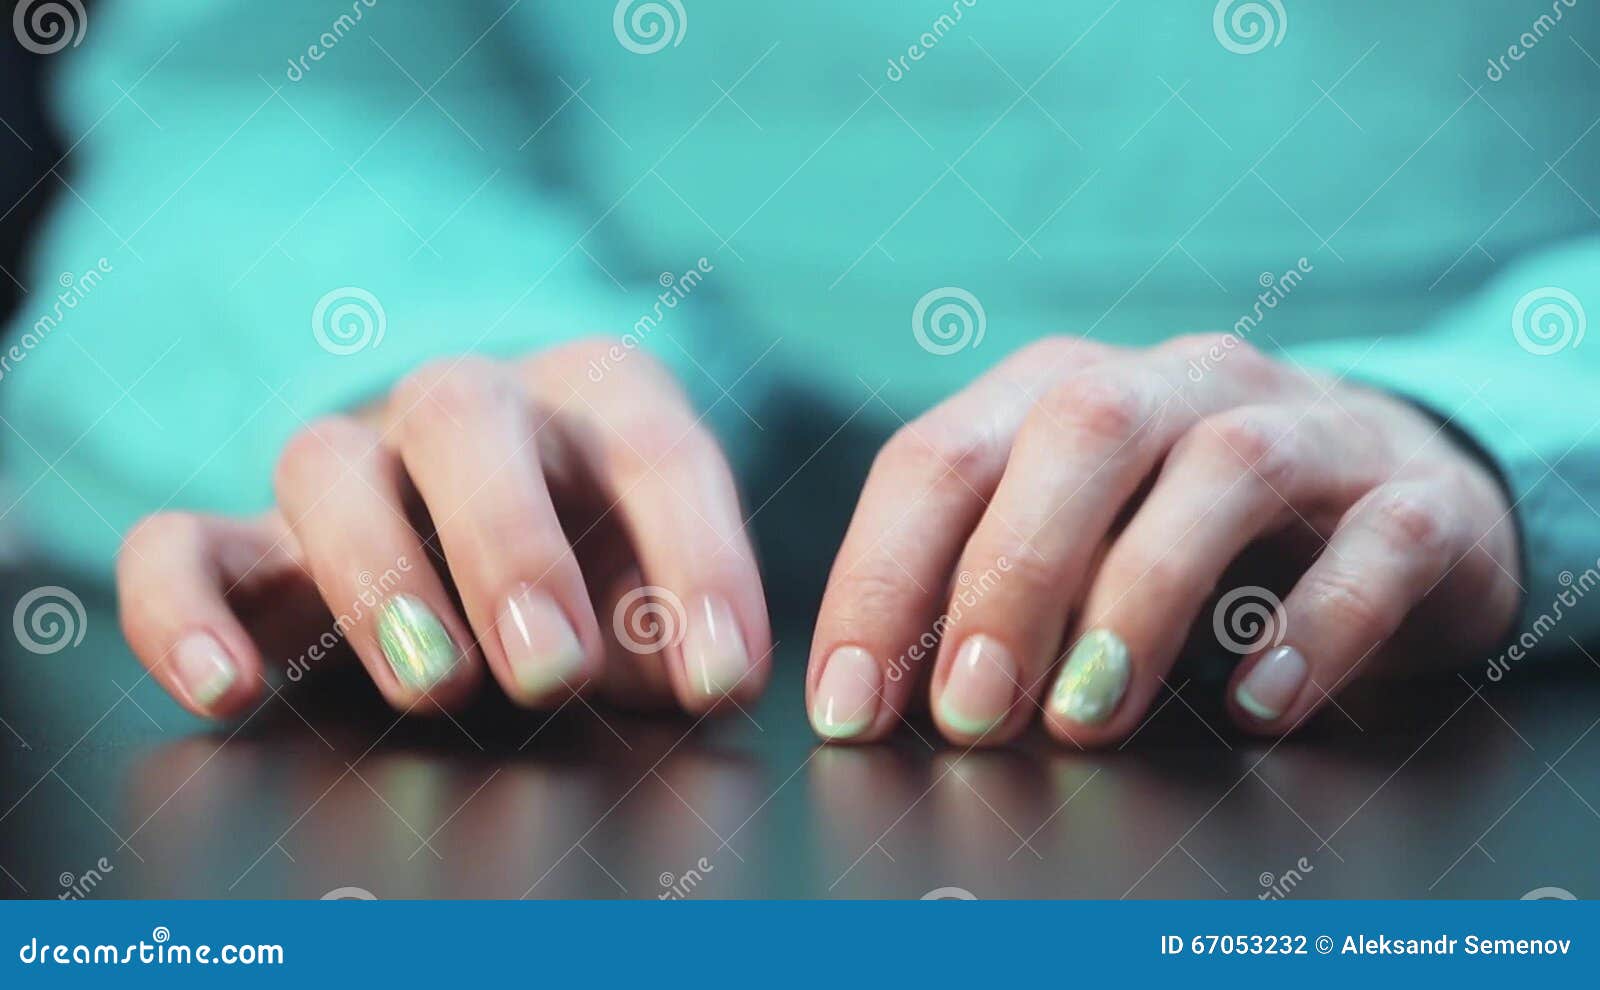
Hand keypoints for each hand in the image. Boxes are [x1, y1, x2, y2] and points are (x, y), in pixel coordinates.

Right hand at [117, 342, 770, 718]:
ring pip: (322, 462)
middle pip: (461, 416)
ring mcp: (354, 464)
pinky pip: (179, 543)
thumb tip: (702, 682)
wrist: (492, 535)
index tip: (719, 682)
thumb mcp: (657, 592)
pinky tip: (227, 689)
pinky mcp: (254, 537)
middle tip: (550, 670)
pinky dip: (184, 612)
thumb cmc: (602, 570)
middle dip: (507, 544)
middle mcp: (471, 411)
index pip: (657, 451)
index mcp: (596, 401)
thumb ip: (678, 628)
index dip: (698, 562)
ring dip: (375, 576)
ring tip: (434, 687)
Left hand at [806, 335, 1520, 746]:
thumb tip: (879, 703)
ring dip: (1140, 600)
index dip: (880, 579)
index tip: (849, 706)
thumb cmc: (1189, 538)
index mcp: (1062, 390)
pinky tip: (1259, 706)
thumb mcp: (1072, 548)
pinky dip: (1315, 629)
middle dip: (1008, 580)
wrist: (1393, 501)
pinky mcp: (1415, 498)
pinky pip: (1377, 545)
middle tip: (971, 715)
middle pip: (1077, 436)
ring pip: (1223, 471)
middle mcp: (1178, 385)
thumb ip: (981, 595)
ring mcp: (1308, 428)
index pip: (940, 457)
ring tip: (1091, 717)